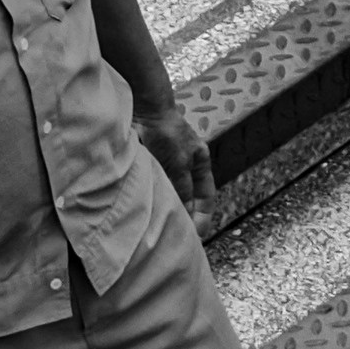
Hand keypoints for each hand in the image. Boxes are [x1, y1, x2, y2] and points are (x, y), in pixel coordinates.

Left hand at [140, 104, 216, 225]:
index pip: (204, 198)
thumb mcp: (179, 164)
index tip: (196, 236)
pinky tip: (146, 212)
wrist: (144, 111)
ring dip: (168, 210)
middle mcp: (185, 167)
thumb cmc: (167, 133)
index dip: (202, 217)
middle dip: (185, 217)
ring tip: (162, 229)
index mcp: (200, 164)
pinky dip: (153, 200)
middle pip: (188, 199)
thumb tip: (185, 215)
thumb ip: (183, 189)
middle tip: (179, 238)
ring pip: (171, 196)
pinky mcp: (150, 166)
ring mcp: (167, 166)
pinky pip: (154, 189)